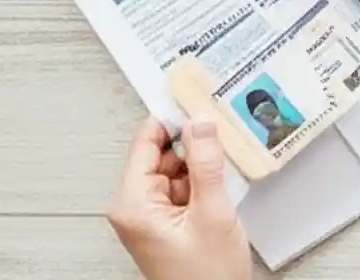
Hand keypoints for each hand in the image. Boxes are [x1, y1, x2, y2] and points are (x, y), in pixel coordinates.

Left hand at [107, 117, 250, 279]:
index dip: (172, 120)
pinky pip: (183, 188)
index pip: (145, 143)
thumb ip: (207, 164)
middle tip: (222, 132)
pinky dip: (203, 182)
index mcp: (133, 203)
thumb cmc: (204, 277)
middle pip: (162, 154)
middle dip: (193, 144)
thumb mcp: (213, 213)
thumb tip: (201, 124)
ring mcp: (150, 215)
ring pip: (176, 170)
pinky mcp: (166, 222)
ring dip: (201, 165)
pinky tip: (222, 186)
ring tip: (226, 165)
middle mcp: (135, 207)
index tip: (195, 98)